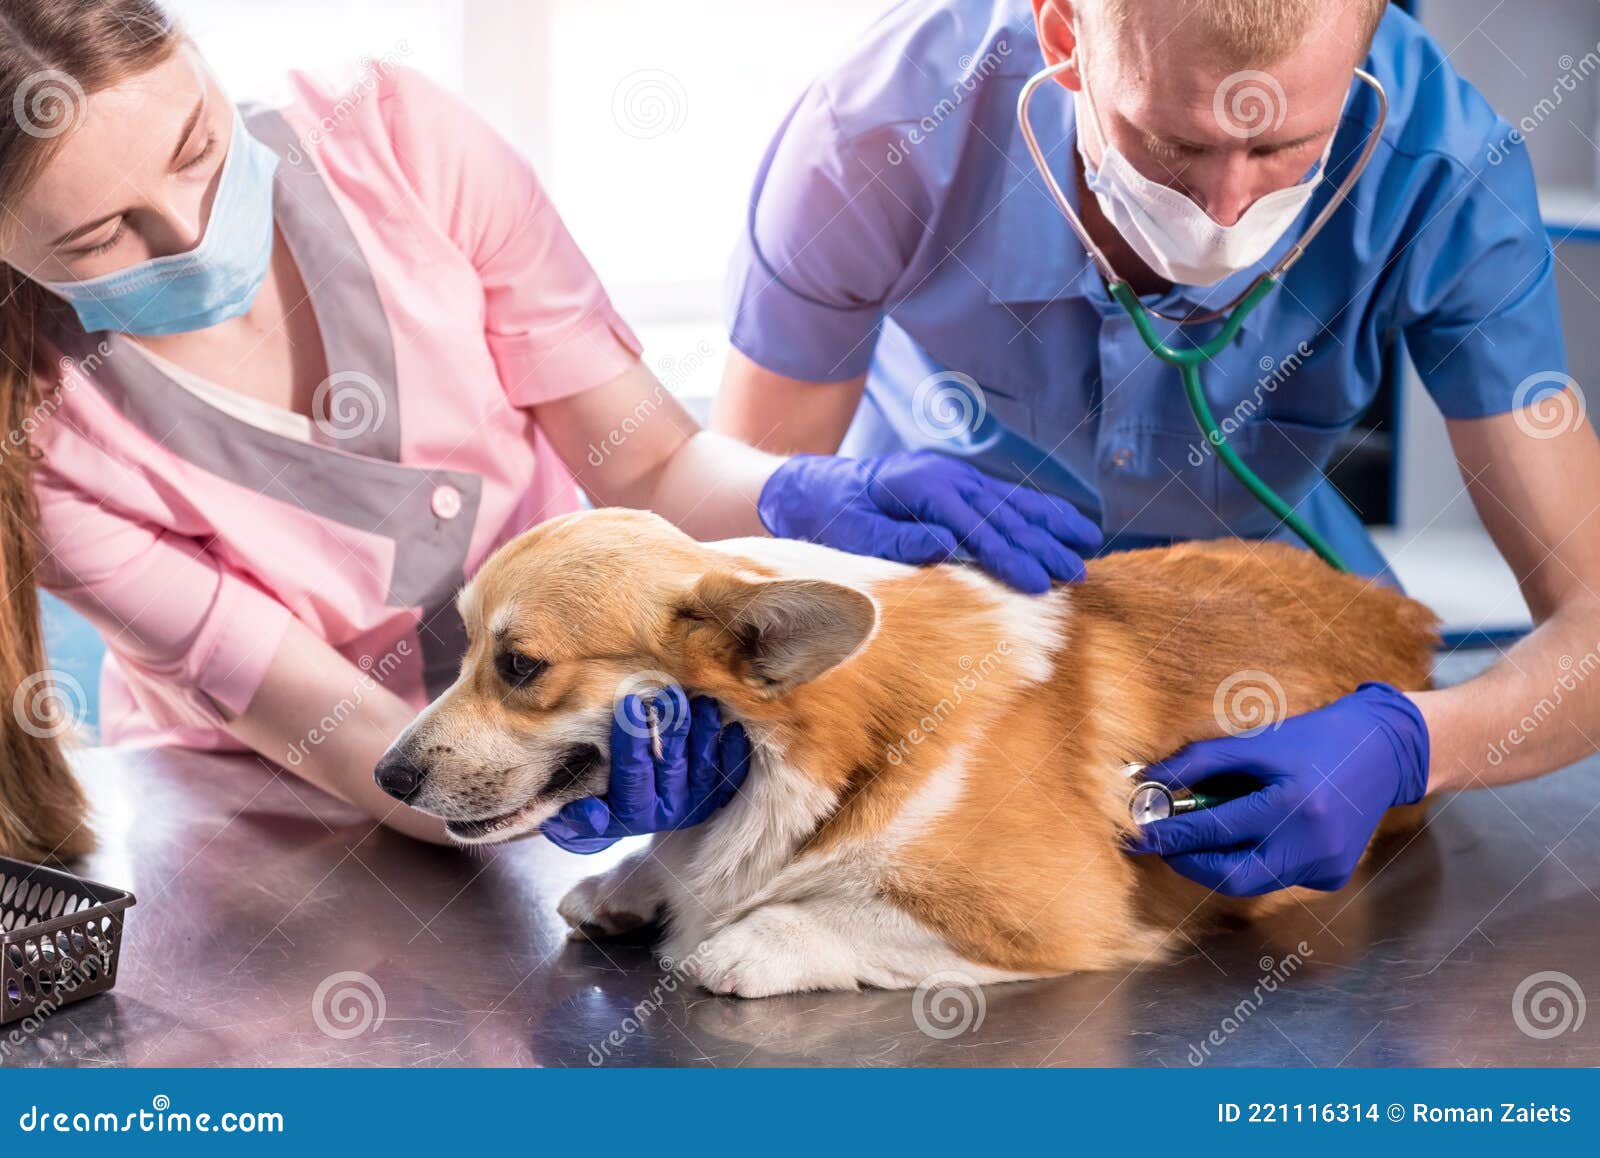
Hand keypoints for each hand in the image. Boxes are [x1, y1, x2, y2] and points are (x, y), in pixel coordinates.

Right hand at [542, 689, 750, 853]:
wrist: (623, 812)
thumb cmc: (597, 796)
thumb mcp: (579, 809)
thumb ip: (580, 813)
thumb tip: (589, 814)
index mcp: (631, 813)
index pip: (632, 771)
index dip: (632, 738)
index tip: (631, 703)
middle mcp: (667, 811)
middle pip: (672, 765)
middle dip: (672, 728)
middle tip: (671, 695)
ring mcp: (695, 803)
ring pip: (704, 768)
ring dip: (705, 735)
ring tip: (704, 703)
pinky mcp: (715, 795)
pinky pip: (729, 776)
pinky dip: (733, 753)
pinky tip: (733, 728)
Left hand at [758, 450, 1102, 593]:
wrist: (812, 487)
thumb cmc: (829, 514)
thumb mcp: (851, 531)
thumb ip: (896, 538)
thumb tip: (945, 543)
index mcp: (924, 485)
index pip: (976, 526)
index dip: (1008, 556)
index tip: (1036, 584)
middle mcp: (947, 475)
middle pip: (1004, 513)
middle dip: (1042, 545)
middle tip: (1075, 575)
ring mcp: (956, 476)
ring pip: (1013, 502)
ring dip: (1051, 526)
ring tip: (1087, 547)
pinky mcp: (958, 484)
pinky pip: (1006, 498)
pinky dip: (1039, 511)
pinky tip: (1066, 523)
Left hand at [1128, 683, 1428, 895]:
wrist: (1383, 751)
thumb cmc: (1313, 739)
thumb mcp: (1255, 742)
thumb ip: (1199, 763)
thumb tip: (1148, 783)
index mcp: (1295, 806)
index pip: (1217, 830)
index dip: (1171, 834)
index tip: (1136, 834)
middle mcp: (1315, 845)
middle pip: (1233, 877)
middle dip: (1189, 865)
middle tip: (1161, 847)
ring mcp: (1327, 867)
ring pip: (1253, 881)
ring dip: (1218, 863)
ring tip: (1199, 836)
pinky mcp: (1332, 876)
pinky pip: (1276, 877)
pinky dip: (1252, 861)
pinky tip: (1252, 836)